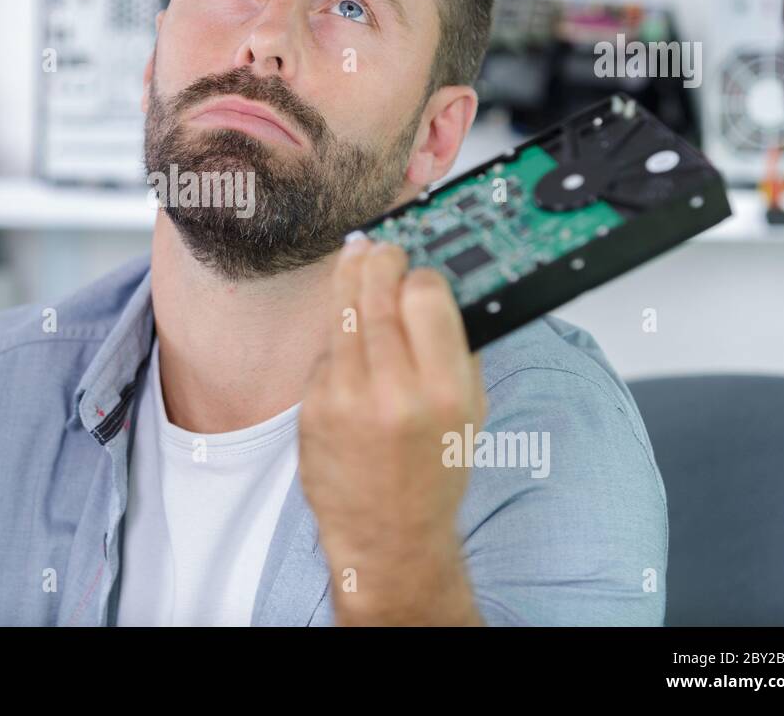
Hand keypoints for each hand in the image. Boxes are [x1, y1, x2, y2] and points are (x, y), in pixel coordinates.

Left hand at [299, 236, 486, 624]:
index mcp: (446, 392)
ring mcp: (346, 398)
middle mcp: (395, 392)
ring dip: (349, 278)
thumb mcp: (469, 414)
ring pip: (342, 313)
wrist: (387, 536)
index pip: (426, 298)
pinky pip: (326, 353)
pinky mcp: (313, 406)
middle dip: (379, 261)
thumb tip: (436, 291)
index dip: (421, 276)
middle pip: (378, 294)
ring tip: (355, 256)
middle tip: (379, 247)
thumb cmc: (432, 475)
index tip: (419, 271)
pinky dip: (337, 339)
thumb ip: (456, 351)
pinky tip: (348, 337)